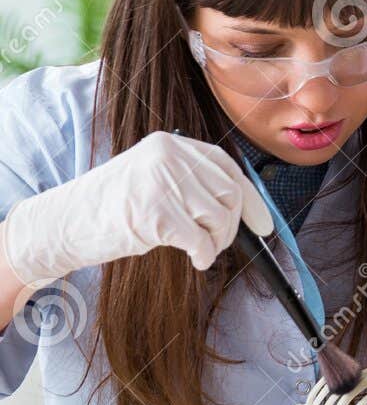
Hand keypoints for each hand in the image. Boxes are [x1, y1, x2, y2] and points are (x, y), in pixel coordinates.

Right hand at [3, 131, 273, 283]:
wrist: (64, 221)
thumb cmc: (113, 205)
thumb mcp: (155, 178)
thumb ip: (192, 182)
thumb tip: (245, 207)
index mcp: (172, 144)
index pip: (228, 168)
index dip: (252, 200)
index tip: (264, 225)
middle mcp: (169, 157)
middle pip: (229, 194)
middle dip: (232, 225)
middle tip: (217, 243)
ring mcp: (161, 183)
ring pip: (220, 218)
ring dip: (217, 242)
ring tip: (201, 249)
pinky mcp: (155, 214)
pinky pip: (201, 240)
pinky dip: (205, 255)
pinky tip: (195, 260)